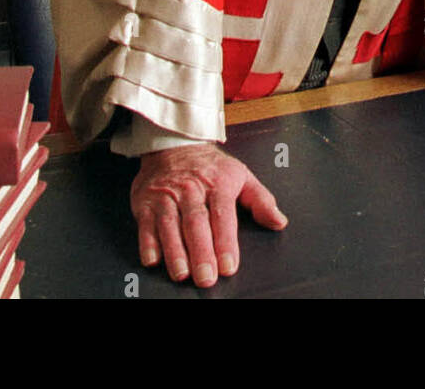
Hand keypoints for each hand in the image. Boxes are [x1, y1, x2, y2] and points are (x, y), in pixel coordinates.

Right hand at [130, 143, 286, 287]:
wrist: (175, 145)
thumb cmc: (211, 168)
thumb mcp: (241, 176)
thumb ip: (261, 200)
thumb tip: (279, 222)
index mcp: (217, 183)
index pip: (222, 214)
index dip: (225, 241)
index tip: (228, 265)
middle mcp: (191, 189)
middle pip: (196, 222)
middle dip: (201, 251)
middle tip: (207, 277)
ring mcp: (166, 195)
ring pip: (170, 224)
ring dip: (175, 251)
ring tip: (182, 274)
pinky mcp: (145, 201)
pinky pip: (146, 223)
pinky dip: (147, 242)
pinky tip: (152, 260)